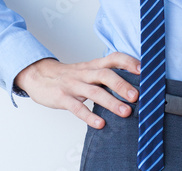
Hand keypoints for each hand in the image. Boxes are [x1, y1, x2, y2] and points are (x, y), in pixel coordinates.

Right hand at [14, 52, 141, 128]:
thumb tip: (133, 84)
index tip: (143, 70)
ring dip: (111, 102)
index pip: (113, 58)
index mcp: (93, 65)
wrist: (38, 75)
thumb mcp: (88, 70)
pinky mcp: (62, 98)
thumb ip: (106, 75)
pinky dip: (89, 116)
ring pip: (94, 92)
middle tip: (137, 96)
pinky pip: (76, 107)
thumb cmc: (69, 75)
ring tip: (125, 112)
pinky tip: (100, 124)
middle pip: (105, 75)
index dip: (128, 62)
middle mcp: (85, 73)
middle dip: (122, 85)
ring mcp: (73, 85)